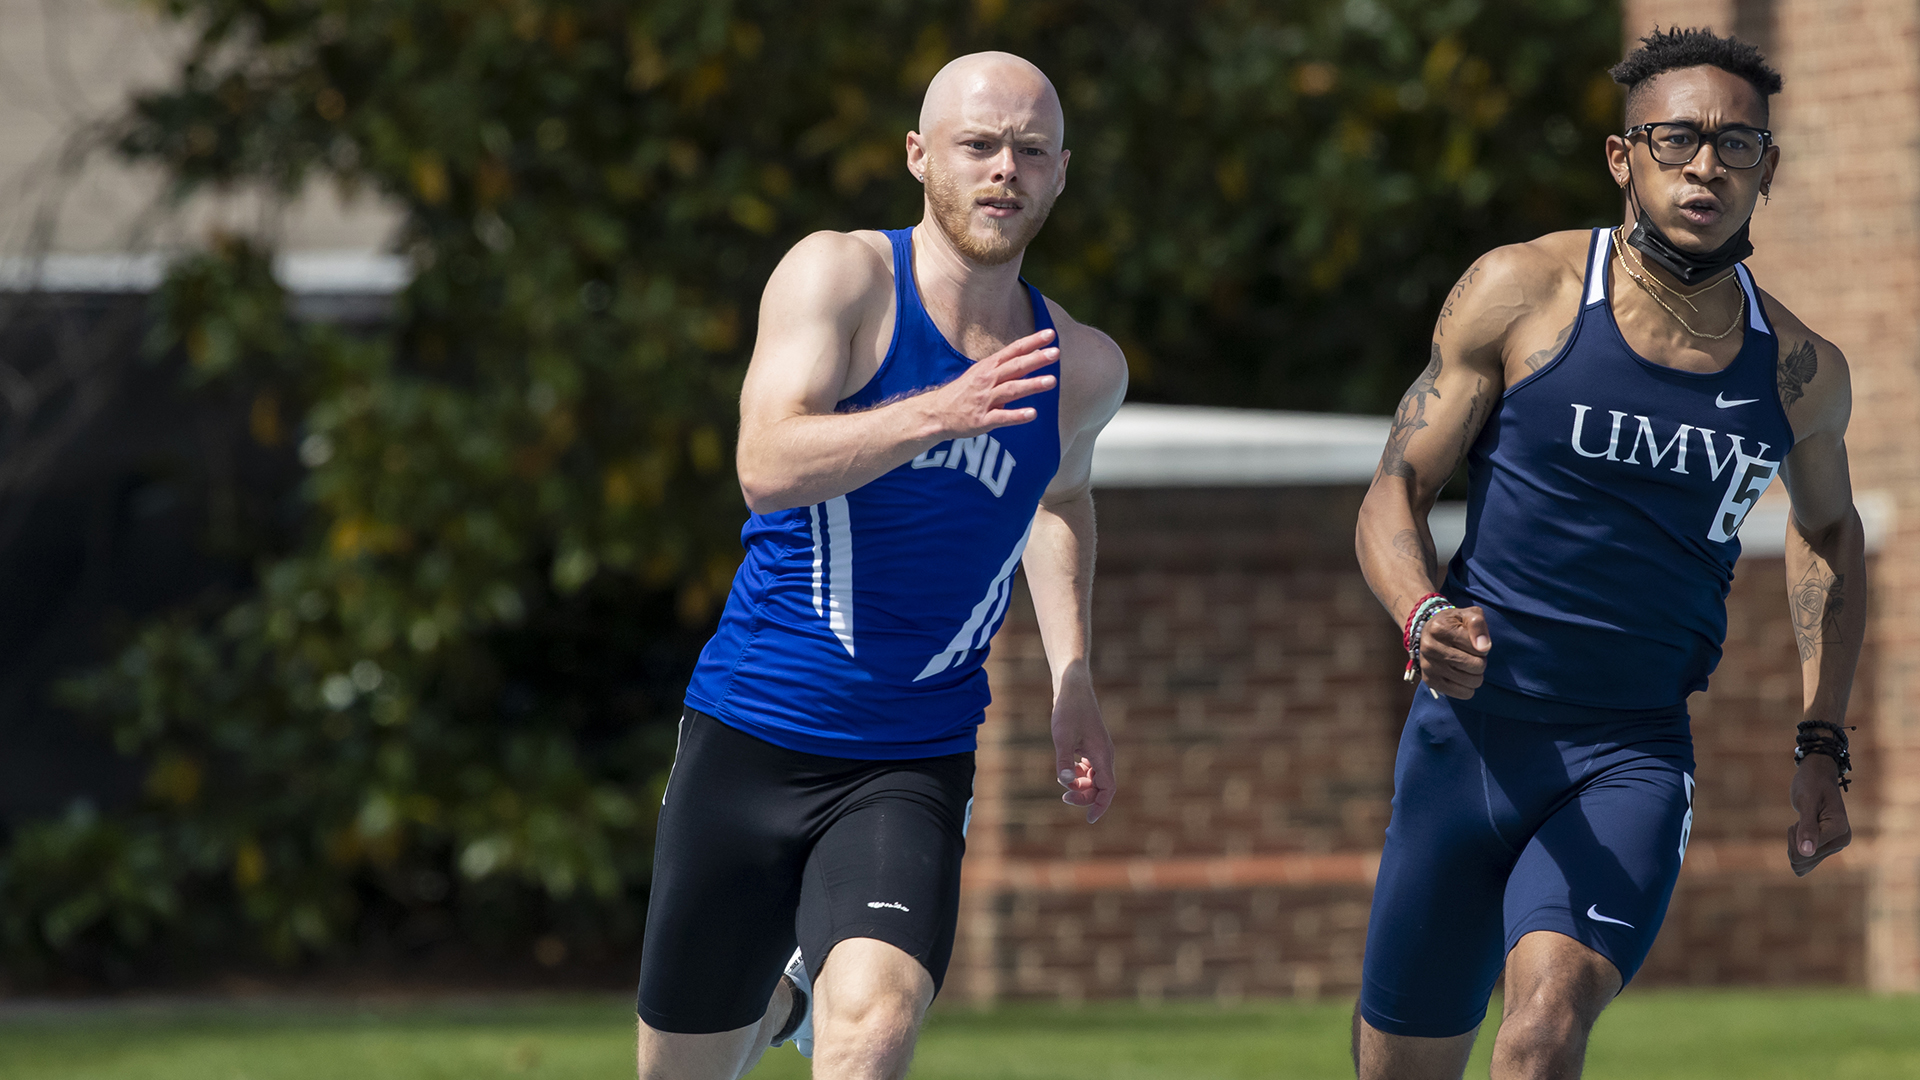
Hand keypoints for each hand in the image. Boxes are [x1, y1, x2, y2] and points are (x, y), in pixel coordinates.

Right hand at [918, 328, 1058, 438]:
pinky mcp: (982, 420)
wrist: (937, 413)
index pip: (1014, 350)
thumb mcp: (982, 372)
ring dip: (1032, 385)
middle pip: (1015, 367)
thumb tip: (1031, 356)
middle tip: (1055, 353)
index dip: (1032, 341)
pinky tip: (1032, 414)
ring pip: (1011, 390)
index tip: (1050, 334)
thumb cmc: (965, 392)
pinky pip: (1002, 417)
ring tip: (1052, 381)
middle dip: (1036, 359)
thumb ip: (1005, 366)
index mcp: (989, 367)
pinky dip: (1017, 415)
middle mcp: (987, 380)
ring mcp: (984, 400)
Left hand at [1051, 681, 1114, 823]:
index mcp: (1102, 755)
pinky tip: (1067, 771)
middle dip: (1085, 796)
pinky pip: (1090, 768)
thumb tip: (1065, 783)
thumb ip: (1064, 761)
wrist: (1073, 687)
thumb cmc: (1068, 710)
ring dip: (1082, 786)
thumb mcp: (1062, 736)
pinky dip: (1079, 774)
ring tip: (1064, 786)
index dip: (1100, 805)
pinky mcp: (1091, 744)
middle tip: (1064, 797)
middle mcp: (1104, 754)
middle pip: (1101, 786)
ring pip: (1095, 778)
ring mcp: (1098, 749)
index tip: (1089, 819)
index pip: (1108, 788)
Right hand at [1418, 606, 1490, 698]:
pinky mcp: (1429, 681)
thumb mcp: (1468, 614)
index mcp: (1440, 629)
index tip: (1475, 643)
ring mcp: (1428, 666)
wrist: (1427, 632)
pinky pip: (1462, 693)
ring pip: (1470, 681)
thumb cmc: (1453, 624)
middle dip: (1481, 662)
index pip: (1478, 648)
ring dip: (1476, 676)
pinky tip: (1463, 678)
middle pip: (1476, 666)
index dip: (1483, 647)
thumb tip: (1484, 648)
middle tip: (1473, 656)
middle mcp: (1430, 648)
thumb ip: (1479, 625)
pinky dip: (1468, 688)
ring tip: (1468, 666)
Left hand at [1788, 752, 1850, 876]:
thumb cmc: (1811, 784)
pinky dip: (1797, 847)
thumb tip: (1806, 853)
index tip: (1801, 816)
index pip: (1806, 853)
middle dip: (1793, 840)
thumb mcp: (1806, 802)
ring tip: (1803, 823)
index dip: (1794, 835)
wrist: (1818, 776)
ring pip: (1803, 863)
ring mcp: (1836, 845)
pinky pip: (1806, 862)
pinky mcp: (1828, 846)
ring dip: (1795, 843)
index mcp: (1840, 831)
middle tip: (1800, 820)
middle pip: (1803, 860)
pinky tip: (1803, 830)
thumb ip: (1807, 827)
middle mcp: (1842, 841)